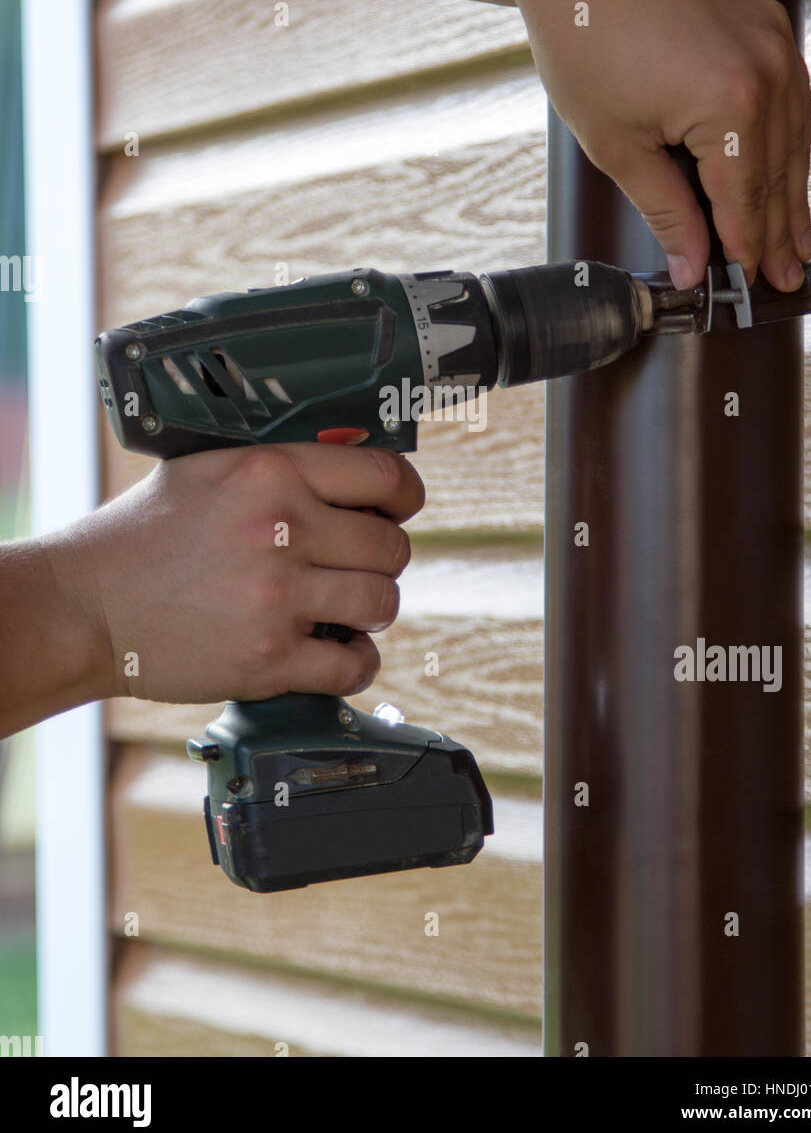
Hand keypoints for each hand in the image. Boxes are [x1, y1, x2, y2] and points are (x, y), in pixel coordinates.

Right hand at [45, 444, 424, 705]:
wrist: (85, 606)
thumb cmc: (143, 536)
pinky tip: (338, 652)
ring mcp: (276, 598)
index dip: (403, 496)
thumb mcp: (208, 470)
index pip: (384, 475)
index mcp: (270, 472)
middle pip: (392, 546)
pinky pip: (354, 666)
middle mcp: (281, 529)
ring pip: (382, 602)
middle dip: (382, 558)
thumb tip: (353, 467)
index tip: (398, 509)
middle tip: (355, 565)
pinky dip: (357, 662)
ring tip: (343, 608)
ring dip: (371, 609)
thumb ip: (280, 466)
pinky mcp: (268, 660)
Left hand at [500, 0, 810, 290]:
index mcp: (730, 107)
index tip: (749, 288)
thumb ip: (667, 210)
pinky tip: (786, 172)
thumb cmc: (584, 42)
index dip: (745, 250)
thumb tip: (694, 264)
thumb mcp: (618, 146)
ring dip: (792, 193)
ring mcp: (774, 41)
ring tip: (797, 241)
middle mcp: (767, 72)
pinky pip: (790, 99)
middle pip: (777, 176)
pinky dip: (788, 142)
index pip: (744, 202)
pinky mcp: (768, 20)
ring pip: (794, 139)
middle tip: (787, 280)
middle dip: (778, 233)